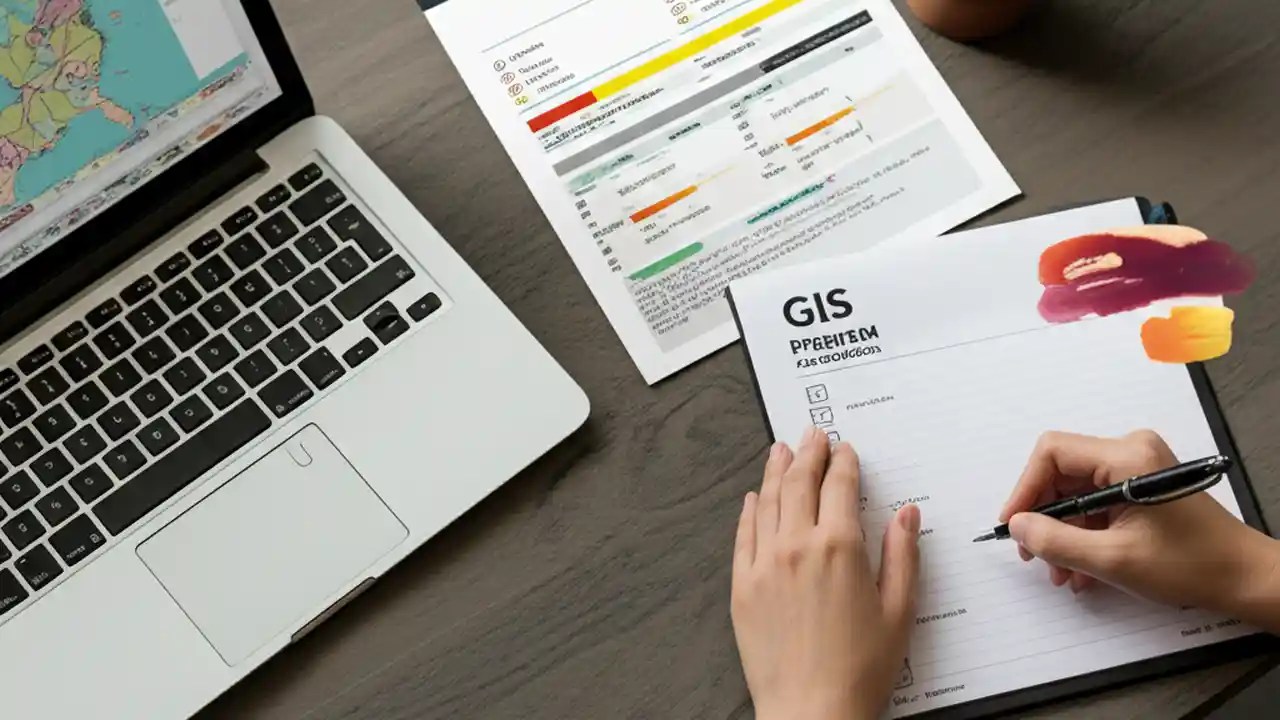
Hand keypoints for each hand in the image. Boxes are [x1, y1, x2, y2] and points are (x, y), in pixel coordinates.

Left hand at [732, 428, 921, 719]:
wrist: (811, 711)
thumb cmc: (860, 670)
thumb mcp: (898, 611)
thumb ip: (902, 555)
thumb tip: (906, 514)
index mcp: (840, 547)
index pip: (839, 486)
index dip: (843, 462)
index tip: (844, 449)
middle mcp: (797, 546)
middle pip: (800, 483)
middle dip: (808, 453)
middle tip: (812, 434)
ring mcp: (764, 564)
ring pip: (768, 501)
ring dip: (775, 470)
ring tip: (781, 450)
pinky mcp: (742, 586)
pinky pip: (743, 535)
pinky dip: (749, 511)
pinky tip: (753, 498)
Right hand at [1000, 430, 1278, 620]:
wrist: (1244, 577)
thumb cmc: (1191, 565)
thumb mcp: (1113, 559)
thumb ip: (1056, 541)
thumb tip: (1017, 526)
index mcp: (1127, 457)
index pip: (1052, 453)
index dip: (1025, 489)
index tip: (1014, 525)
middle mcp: (1131, 451)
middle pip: (1062, 472)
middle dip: (1044, 516)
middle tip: (1032, 553)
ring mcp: (1138, 467)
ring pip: (1077, 492)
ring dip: (1063, 531)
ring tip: (1061, 571)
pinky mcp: (1142, 485)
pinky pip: (1096, 502)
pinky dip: (1084, 532)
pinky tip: (1082, 568)